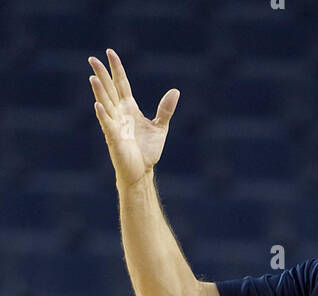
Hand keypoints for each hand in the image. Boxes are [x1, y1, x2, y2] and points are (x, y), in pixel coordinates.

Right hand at [89, 49, 178, 188]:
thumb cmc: (147, 151)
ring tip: (93, 77)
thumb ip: (166, 110)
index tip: (109, 53)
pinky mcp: (114, 138)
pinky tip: (98, 105)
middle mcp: (119, 113)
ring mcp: (114, 125)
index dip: (116, 69)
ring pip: (105, 104)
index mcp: (129, 108)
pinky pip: (107, 124)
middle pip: (109, 89)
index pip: (121, 84)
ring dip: (99, 91)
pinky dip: (103, 115)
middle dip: (101, 74)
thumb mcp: (160, 128)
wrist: (142, 172)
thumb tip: (175, 91)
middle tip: (92, 59)